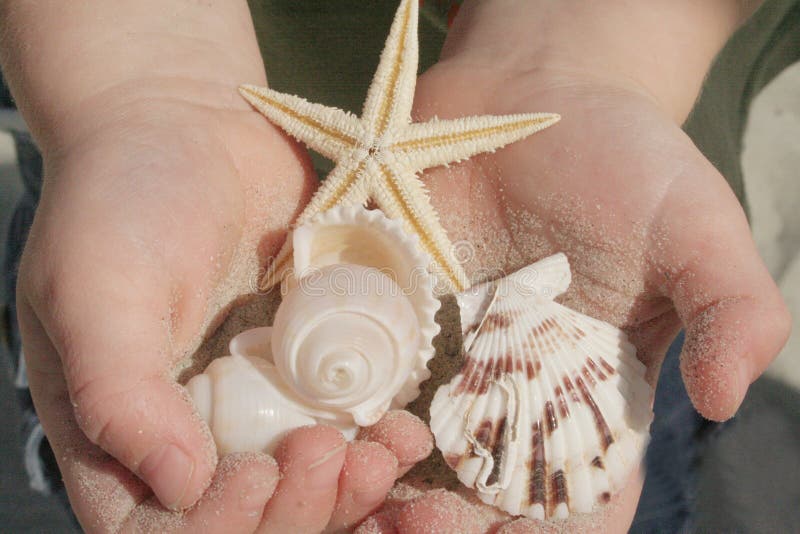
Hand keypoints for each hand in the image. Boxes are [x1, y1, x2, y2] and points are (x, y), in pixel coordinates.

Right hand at [16, 78, 432, 531]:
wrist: (188, 123)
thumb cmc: (123, 198)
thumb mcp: (95, 289)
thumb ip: (118, 391)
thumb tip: (179, 487)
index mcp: (121, 429)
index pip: (157, 527)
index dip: (215, 527)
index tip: (257, 478)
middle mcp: (189, 428)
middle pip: (249, 516)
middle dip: (299, 510)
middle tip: (333, 459)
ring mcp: (256, 400)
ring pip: (308, 483)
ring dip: (352, 488)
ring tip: (386, 454)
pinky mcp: (310, 363)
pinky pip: (350, 426)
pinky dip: (379, 441)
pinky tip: (404, 428)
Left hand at [360, 6, 788, 531]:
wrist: (533, 94)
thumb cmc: (623, 159)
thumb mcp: (695, 224)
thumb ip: (730, 305)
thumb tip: (724, 400)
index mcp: (591, 391)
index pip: (578, 491)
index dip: (549, 532)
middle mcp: (514, 390)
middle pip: (481, 490)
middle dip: (449, 524)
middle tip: (416, 526)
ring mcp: (444, 357)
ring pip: (408, 451)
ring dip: (380, 484)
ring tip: (358, 482)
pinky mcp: (390, 314)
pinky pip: (358, 381)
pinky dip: (339, 416)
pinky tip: (324, 431)